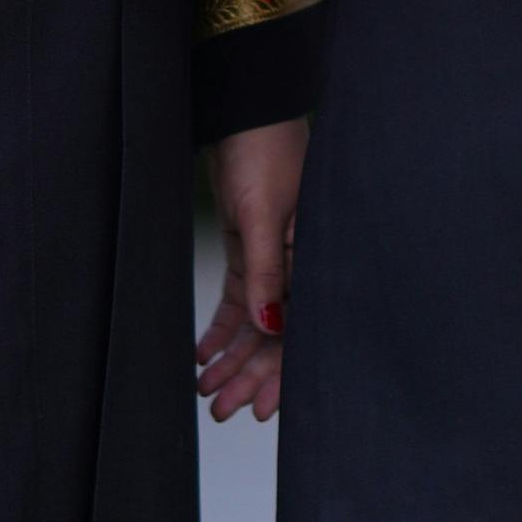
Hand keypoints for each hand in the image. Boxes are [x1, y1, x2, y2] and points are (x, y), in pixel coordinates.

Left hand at [195, 119, 305, 423]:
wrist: (246, 113)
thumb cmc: (267, 152)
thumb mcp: (266, 215)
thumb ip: (268, 272)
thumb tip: (269, 326)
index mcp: (316, 260)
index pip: (303, 331)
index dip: (282, 374)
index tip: (261, 408)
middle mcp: (300, 266)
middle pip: (277, 335)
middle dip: (250, 375)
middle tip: (222, 408)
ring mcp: (274, 259)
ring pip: (254, 324)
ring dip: (232, 358)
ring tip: (207, 389)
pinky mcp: (251, 248)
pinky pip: (239, 299)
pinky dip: (222, 329)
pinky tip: (204, 354)